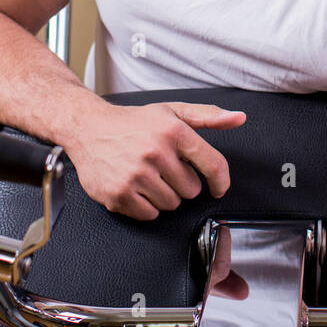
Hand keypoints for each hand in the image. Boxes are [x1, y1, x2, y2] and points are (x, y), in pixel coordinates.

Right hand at [64, 99, 242, 219]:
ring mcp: (136, 175)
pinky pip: (149, 214)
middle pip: (191, 190)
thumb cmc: (132, 122)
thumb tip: (238, 118)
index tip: (218, 187)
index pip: (213, 164)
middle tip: (164, 170)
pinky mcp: (119, 194)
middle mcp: (155, 152)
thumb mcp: (171, 112)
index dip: (221, 181)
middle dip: (182, 184)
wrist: (88, 128)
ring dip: (164, 195)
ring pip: (171, 204)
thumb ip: (207, 116)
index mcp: (173, 132)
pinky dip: (146, 206)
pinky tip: (137, 188)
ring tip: (149, 177)